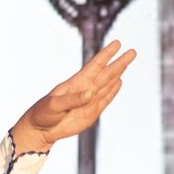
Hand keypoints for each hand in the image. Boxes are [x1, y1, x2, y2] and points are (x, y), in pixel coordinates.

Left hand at [11, 42, 134, 154]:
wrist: (41, 129)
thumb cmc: (43, 113)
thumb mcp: (54, 105)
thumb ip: (72, 99)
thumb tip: (90, 94)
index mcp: (76, 83)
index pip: (95, 66)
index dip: (106, 54)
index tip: (117, 44)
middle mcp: (85, 89)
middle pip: (106, 73)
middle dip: (119, 63)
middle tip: (132, 51)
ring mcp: (90, 101)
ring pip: (108, 85)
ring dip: (118, 73)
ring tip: (127, 62)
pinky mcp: (91, 113)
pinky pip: (105, 100)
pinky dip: (113, 92)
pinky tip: (120, 82)